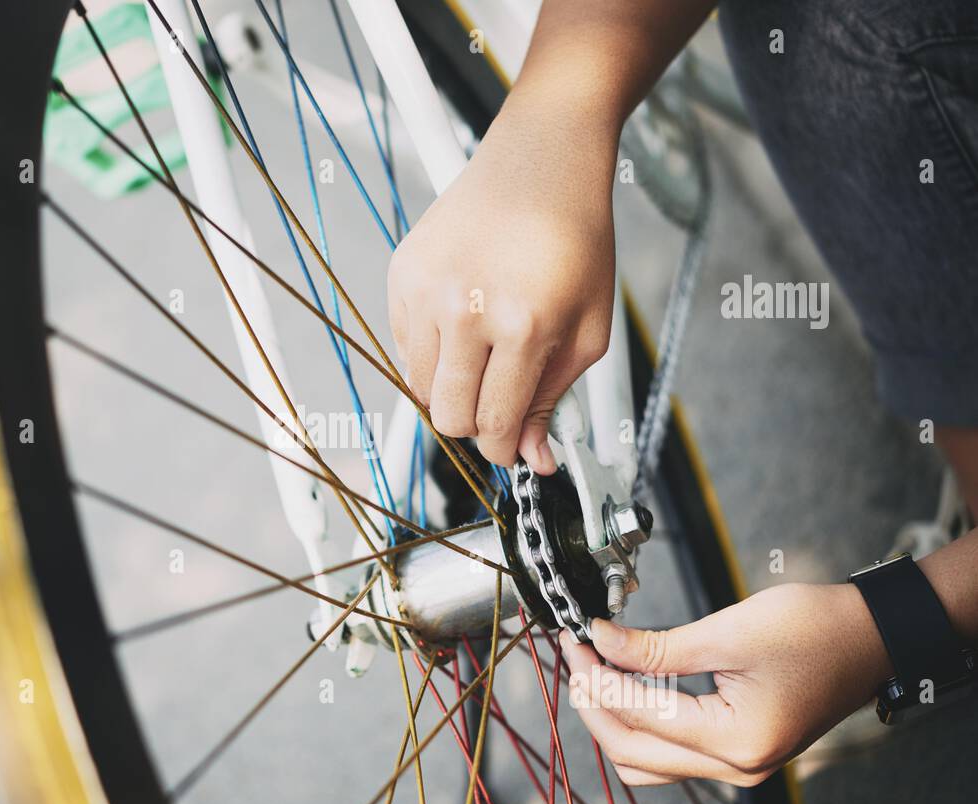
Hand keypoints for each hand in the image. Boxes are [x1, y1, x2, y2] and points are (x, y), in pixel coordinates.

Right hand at [386, 91, 618, 472]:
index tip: (512, 446)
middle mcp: (466, 309)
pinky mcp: (401, 274)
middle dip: (476, 425)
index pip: (493, 424)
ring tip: (483, 359)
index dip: (504, 449)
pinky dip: (430, 353)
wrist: (542, 158)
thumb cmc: (575, 237)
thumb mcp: (588, 326)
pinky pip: (403, 348)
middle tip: (498, 403)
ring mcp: (425, 291)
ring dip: (451, 389)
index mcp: (523, 325)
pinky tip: (462, 323)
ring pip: (419, 388)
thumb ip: (556, 397)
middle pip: (448, 417)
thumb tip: (533, 458)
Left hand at [559, 582, 893, 785]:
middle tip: (576, 655)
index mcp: (736, 740)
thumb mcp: (727, 630)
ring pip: (649, 762)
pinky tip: (628, 685)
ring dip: (613, 720)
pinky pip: (673, 754)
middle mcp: (738, 767)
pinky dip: (642, 724)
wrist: (872, 637)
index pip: (638, 715)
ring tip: (595, 672)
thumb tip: (601, 640)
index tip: (575, 641)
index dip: (595, 676)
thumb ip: (656, 646)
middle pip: (633, 752)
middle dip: (594, 703)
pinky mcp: (741, 752)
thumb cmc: (816, 629)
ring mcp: (740, 766)